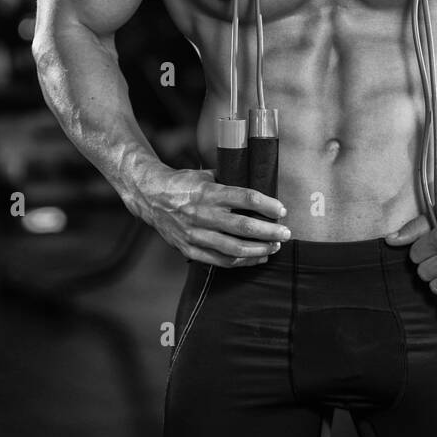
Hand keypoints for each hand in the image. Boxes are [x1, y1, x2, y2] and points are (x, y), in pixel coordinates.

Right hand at [128, 162, 289, 266]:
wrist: (150, 196)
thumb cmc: (183, 183)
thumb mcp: (206, 175)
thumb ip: (230, 181)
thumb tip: (259, 187)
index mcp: (208, 192)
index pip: (245, 198)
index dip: (268, 205)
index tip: (282, 209)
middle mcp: (202, 214)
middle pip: (244, 226)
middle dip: (270, 231)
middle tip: (286, 232)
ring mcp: (195, 234)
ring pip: (234, 248)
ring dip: (259, 249)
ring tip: (275, 246)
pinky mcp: (189, 249)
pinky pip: (220, 260)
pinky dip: (242, 262)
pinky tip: (257, 257)